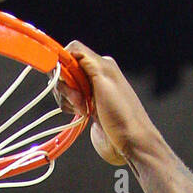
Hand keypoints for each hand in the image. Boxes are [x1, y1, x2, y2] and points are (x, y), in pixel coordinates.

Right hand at [54, 42, 157, 165]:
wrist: (129, 143)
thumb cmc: (122, 113)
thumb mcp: (104, 79)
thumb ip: (86, 61)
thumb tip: (69, 49)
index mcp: (102, 64)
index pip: (73, 52)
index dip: (64, 64)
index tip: (63, 78)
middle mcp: (95, 76)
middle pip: (66, 71)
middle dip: (66, 86)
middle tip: (79, 99)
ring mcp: (90, 93)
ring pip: (66, 88)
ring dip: (68, 100)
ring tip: (84, 110)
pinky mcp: (87, 108)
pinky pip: (69, 102)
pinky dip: (70, 108)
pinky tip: (82, 114)